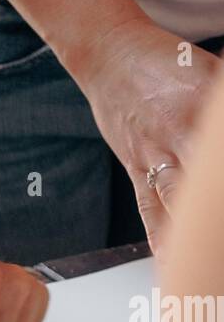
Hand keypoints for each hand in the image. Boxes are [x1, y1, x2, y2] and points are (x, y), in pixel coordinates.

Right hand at [72, 19, 218, 254]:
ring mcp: (154, 156)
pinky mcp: (137, 169)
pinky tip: (169, 262)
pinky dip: (160, 238)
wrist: (110, 59)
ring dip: (194, 233)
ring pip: (180, 201)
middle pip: (207, 184)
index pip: (217, 159)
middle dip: (212, 212)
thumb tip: (221, 136)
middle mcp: (179, 136)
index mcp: (203, 109)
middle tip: (216, 249)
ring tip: (203, 262)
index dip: (220, 180)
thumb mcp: (210, 73)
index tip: (223, 196)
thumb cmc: (165, 64)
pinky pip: (148, 210)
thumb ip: (219, 105)